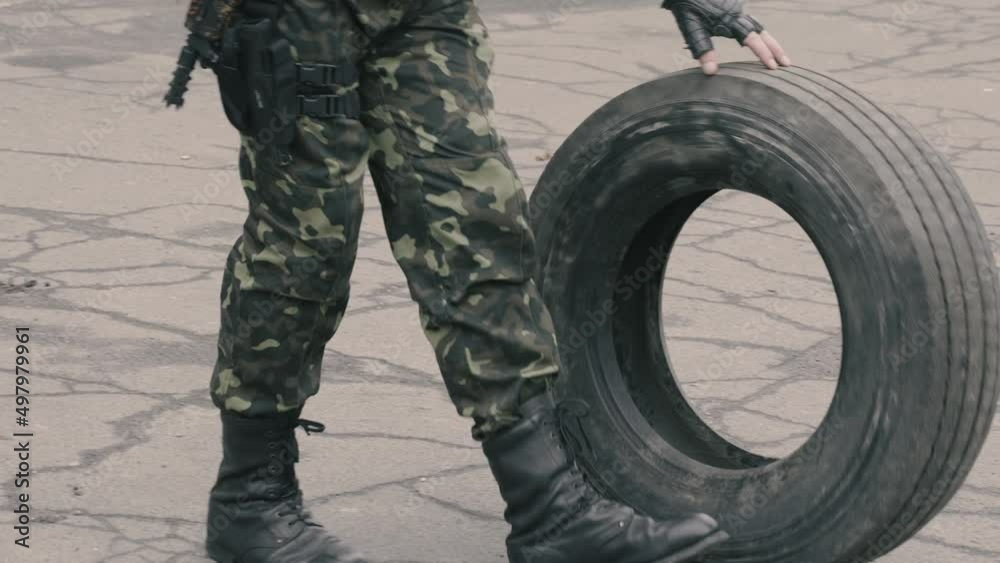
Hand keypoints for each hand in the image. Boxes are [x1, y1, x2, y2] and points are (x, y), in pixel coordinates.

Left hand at [663, 0, 790, 74]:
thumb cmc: (687, 7)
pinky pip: (751, 23)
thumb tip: (711, 72)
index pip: (752, 40)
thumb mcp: (691, 29)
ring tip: (779, 56)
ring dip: (770, 41)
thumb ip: (702, 49)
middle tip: (786, 64)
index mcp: (730, 20)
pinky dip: (760, 34)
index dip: (763, 54)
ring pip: (759, 27)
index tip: (772, 68)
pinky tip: (759, 41)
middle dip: (775, 49)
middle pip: (763, 32)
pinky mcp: (733, 8)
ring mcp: (737, 10)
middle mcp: (738, 14)